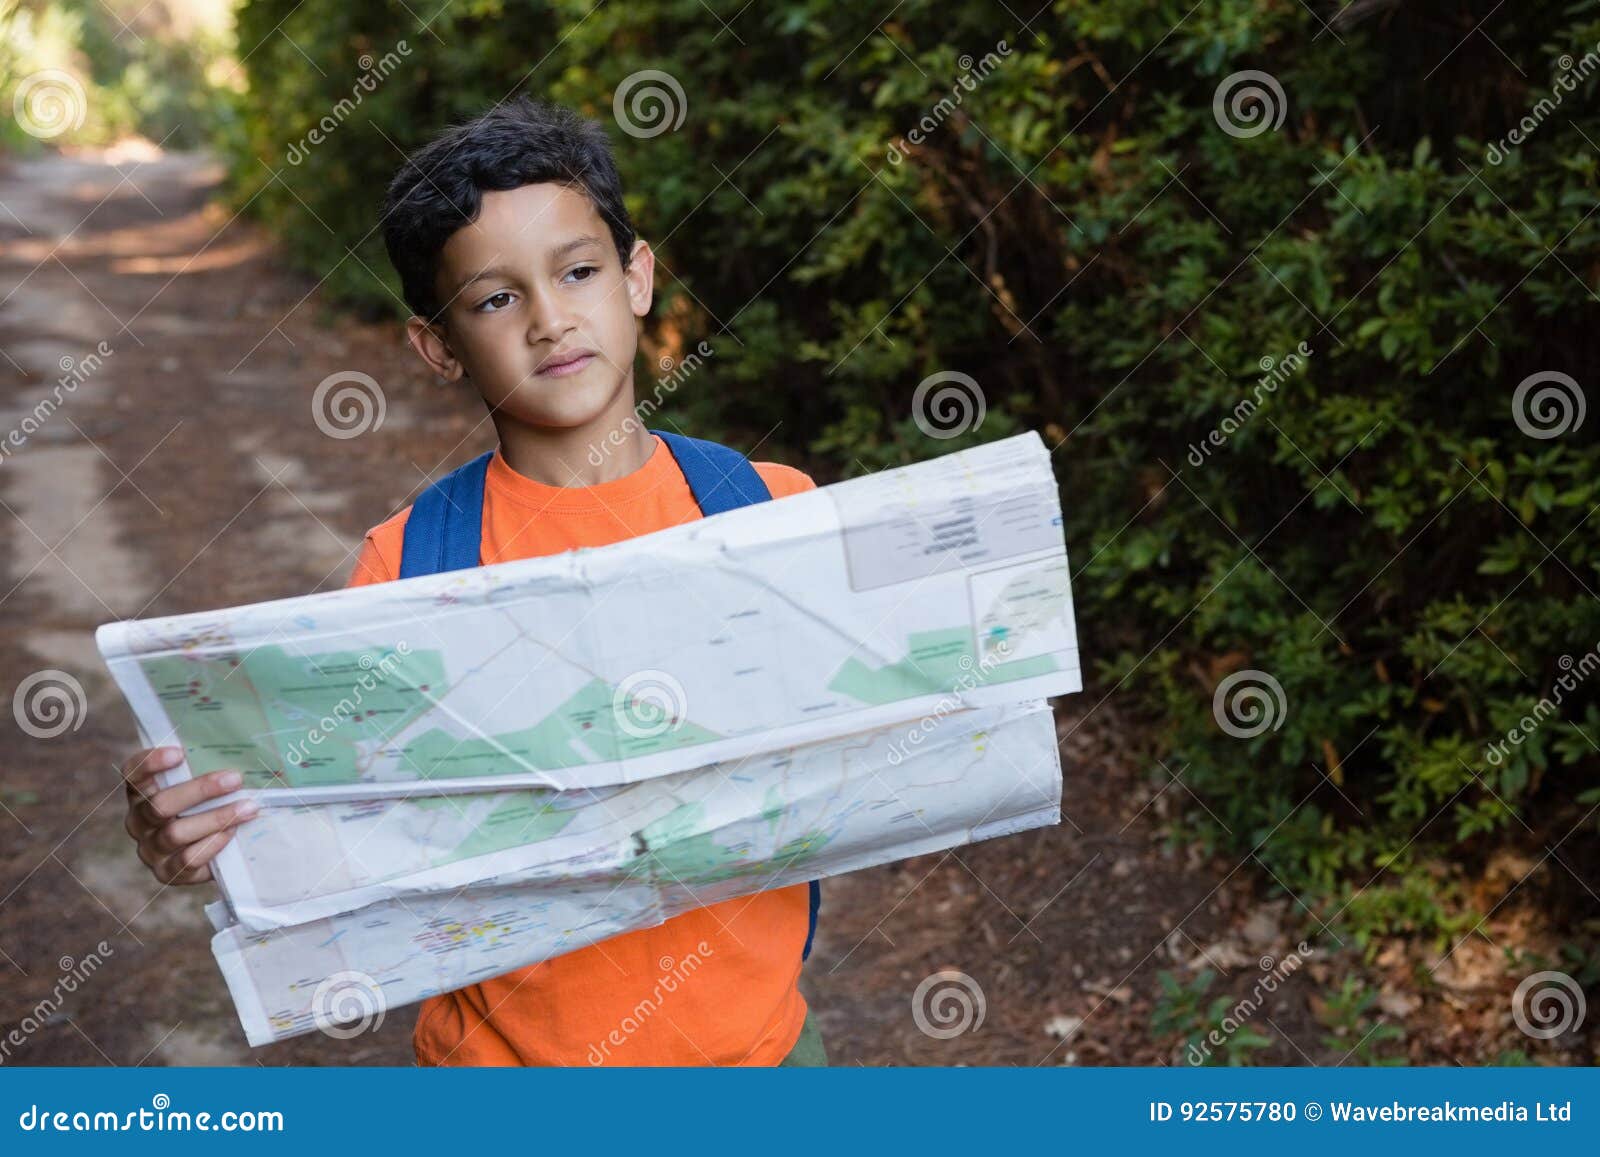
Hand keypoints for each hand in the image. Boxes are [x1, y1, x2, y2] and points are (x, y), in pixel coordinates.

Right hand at [120, 747, 258, 884]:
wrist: (215, 852)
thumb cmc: (208, 806)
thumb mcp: (203, 786)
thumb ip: (207, 768)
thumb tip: (240, 748)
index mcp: (141, 793)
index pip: (133, 773)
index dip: (151, 762)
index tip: (180, 752)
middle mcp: (138, 821)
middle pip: (160, 804)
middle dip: (200, 790)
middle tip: (235, 779)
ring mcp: (150, 849)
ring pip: (176, 833)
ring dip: (216, 818)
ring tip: (248, 808)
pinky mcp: (167, 873)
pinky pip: (188, 859)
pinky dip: (213, 844)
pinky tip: (232, 831)